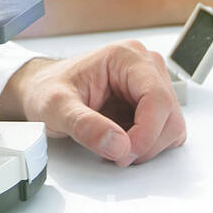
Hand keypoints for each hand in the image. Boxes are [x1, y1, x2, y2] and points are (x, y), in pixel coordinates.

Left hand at [11, 42, 185, 167]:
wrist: (39, 90)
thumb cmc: (46, 89)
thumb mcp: (55, 106)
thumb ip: (83, 125)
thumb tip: (117, 144)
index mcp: (126, 57)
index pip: (157, 98)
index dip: (147, 133)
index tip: (125, 153)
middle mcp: (145, 67)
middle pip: (170, 116)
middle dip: (146, 143)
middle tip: (115, 154)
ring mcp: (150, 85)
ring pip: (172, 127)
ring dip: (147, 146)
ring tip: (113, 146)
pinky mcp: (150, 105)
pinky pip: (164, 133)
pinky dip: (146, 146)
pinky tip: (121, 142)